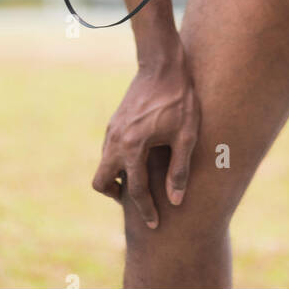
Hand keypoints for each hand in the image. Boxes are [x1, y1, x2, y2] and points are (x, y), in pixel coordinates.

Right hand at [92, 40, 199, 228]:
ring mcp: (112, 130)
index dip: (146, 210)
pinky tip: (143, 157)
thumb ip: (179, 169)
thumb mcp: (186, 135)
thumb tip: (176, 200)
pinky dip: (120, 162)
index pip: (135, 190)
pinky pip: (109, 151)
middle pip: (101, 182)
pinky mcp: (114, 122)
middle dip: (117, 196)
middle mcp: (115, 141)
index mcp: (132, 146)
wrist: (163, 64)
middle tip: (139, 199)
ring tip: (144, 179)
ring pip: (104, 166)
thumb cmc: (179, 99)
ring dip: (119, 177)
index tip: (154, 224)